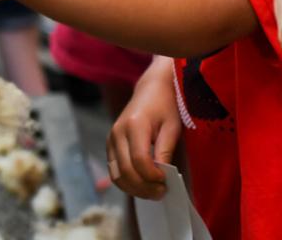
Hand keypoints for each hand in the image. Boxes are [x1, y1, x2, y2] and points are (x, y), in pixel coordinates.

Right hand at [106, 60, 180, 199]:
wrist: (152, 89)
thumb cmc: (166, 106)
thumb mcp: (171, 126)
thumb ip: (165, 151)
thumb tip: (162, 176)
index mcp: (134, 125)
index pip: (139, 161)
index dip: (152, 176)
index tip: (166, 181)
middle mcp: (117, 132)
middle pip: (126, 171)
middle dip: (144, 187)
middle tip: (162, 192)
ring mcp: (111, 139)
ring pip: (117, 175)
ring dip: (135, 189)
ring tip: (153, 191)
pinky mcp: (110, 145)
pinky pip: (114, 171)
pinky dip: (127, 182)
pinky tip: (143, 184)